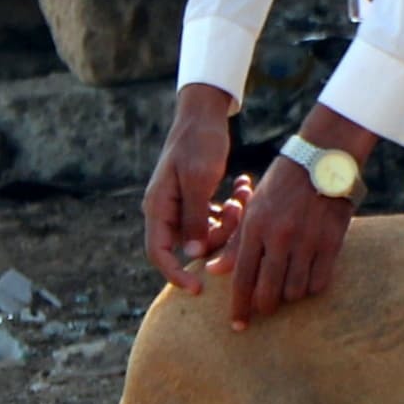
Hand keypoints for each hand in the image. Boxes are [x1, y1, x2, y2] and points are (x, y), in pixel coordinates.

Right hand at [144, 83, 240, 291]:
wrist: (203, 113)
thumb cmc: (198, 142)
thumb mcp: (198, 179)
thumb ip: (194, 217)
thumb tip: (191, 253)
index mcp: (158, 206)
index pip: (159, 253)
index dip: (176, 275)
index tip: (198, 289)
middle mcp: (166, 209)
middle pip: (192, 244)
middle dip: (220, 233)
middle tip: (239, 208)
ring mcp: (181, 205)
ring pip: (207, 232)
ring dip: (230, 219)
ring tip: (245, 191)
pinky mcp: (196, 199)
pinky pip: (214, 217)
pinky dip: (231, 208)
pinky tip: (244, 186)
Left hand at [205, 156, 352, 329]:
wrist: (322, 160)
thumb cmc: (281, 184)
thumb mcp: (254, 207)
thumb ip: (236, 242)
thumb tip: (215, 271)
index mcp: (255, 226)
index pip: (242, 278)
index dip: (239, 306)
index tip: (237, 325)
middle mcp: (279, 236)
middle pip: (268, 291)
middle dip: (263, 308)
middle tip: (263, 312)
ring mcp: (307, 240)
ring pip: (295, 291)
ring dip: (289, 296)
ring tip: (286, 291)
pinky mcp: (331, 242)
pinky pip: (320, 281)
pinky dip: (312, 287)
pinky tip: (308, 281)